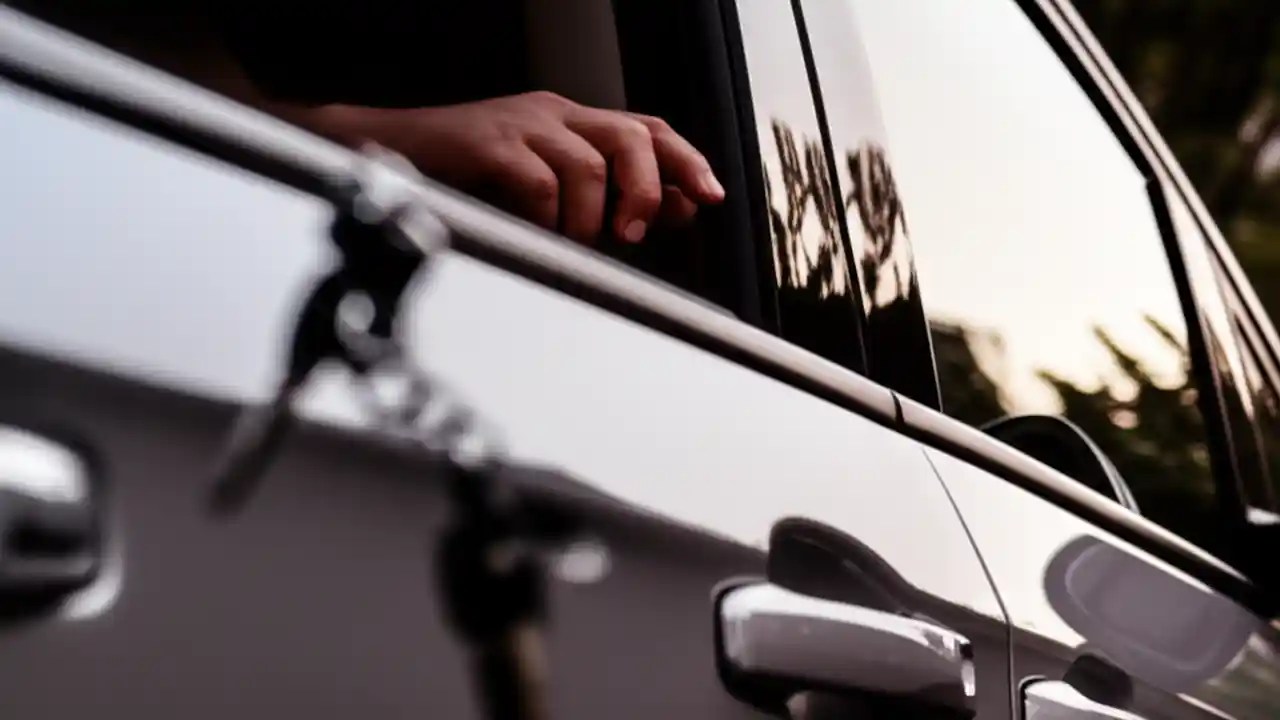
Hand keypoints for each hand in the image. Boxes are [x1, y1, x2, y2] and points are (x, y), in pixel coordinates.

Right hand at [305, 92, 725, 243]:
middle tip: (635, 234)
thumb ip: (604, 197)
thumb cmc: (463, 180)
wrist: (383, 154)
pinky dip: (548, 216)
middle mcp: (552, 115)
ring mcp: (519, 125)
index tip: (711, 198)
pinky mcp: (487, 143)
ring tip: (574, 243)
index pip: (647, 128)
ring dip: (591, 216)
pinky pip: (539, 180)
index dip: (686, 161)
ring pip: (589, 164)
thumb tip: (671, 213)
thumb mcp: (545, 189)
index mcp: (571, 122)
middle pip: (631, 136)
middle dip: (648, 189)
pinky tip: (537, 235)